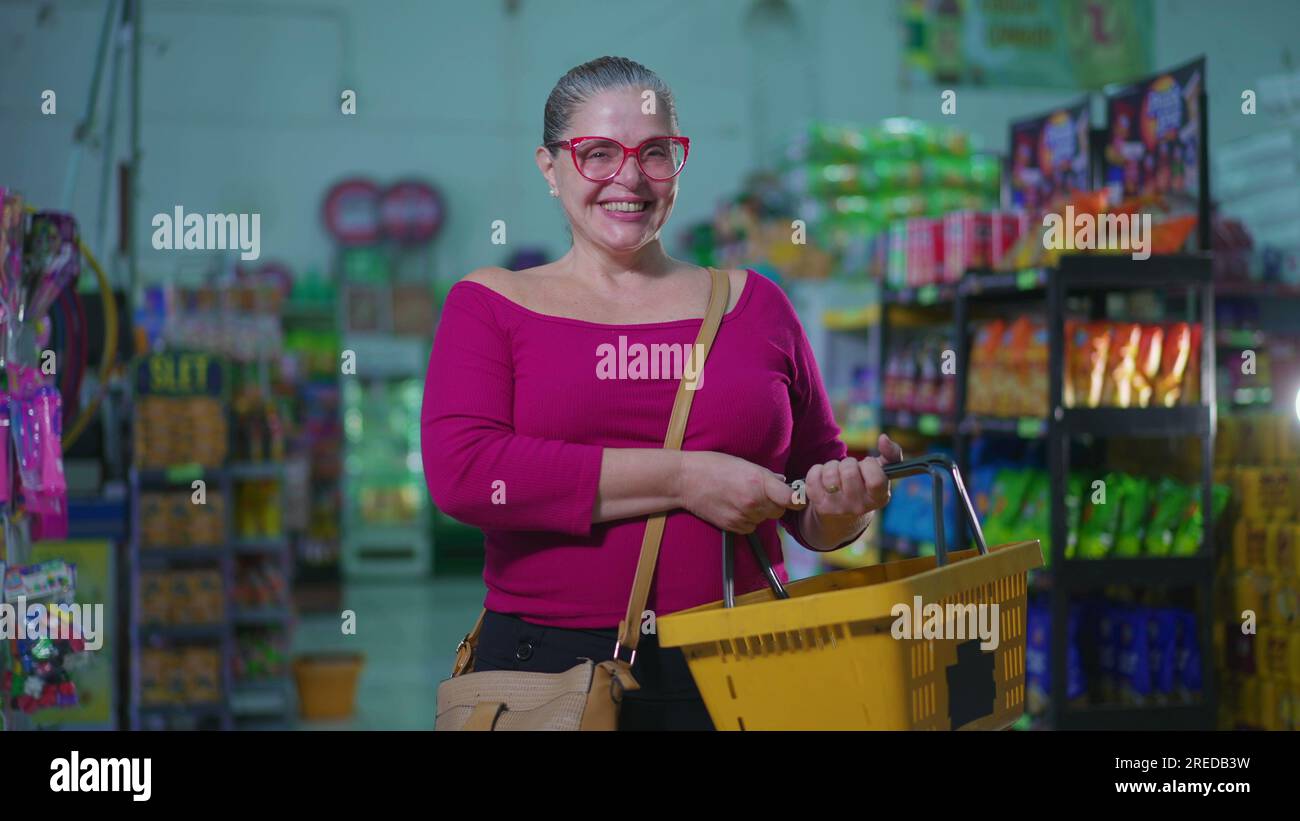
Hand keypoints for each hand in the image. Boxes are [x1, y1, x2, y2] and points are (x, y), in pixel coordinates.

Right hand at [679, 451, 797, 533]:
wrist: (685, 480)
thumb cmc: (713, 465)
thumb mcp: (743, 463)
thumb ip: (766, 476)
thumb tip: (783, 484)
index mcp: (759, 482)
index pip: (791, 499)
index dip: (796, 499)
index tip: (796, 497)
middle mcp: (754, 501)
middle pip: (779, 511)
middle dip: (774, 504)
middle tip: (761, 493)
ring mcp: (742, 515)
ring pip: (764, 520)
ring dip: (759, 512)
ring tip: (742, 498)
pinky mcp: (732, 526)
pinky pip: (750, 527)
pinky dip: (747, 520)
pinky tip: (735, 507)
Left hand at [801, 434, 904, 547]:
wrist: (845, 513)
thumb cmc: (866, 484)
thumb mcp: (882, 471)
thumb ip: (891, 453)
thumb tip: (883, 438)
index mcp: (879, 498)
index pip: (876, 479)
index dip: (870, 465)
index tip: (867, 464)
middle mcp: (859, 506)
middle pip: (849, 473)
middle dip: (848, 463)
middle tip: (849, 468)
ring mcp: (838, 507)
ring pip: (830, 474)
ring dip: (832, 466)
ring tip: (837, 472)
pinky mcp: (819, 505)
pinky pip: (813, 478)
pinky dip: (817, 471)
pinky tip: (824, 477)